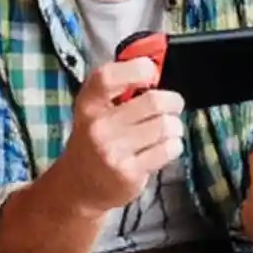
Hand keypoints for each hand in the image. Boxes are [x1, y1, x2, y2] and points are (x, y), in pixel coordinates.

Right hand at [58, 58, 185, 216]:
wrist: (78, 186)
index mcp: (87, 105)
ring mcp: (114, 151)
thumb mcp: (94, 112)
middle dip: (172, 102)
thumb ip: (118, 90)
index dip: (136, 69)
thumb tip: (154, 66)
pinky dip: (173, 145)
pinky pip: (168, 149)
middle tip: (172, 105)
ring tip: (166, 130)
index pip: (109, 77)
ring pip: (166, 126)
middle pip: (154, 102)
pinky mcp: (130, 172)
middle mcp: (98, 126)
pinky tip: (163, 147)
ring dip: (174, 126)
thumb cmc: (92, 142)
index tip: (150, 72)